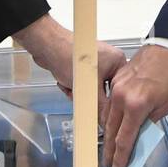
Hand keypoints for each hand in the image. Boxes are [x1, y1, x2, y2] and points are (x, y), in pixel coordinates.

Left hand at [13, 15, 127, 116]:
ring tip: (71, 87)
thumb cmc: (68, 55)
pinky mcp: (82, 66)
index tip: (103, 113)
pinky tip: (66, 83)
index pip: (120, 89)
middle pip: (104, 91)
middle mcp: (108, 60)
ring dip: (79, 92)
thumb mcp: (89, 86)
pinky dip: (73, 87)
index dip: (110, 103)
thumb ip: (100, 106)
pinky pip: (82, 84)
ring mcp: (94, 63)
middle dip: (89, 96)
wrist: (47, 47)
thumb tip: (105, 119)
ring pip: (91, 89)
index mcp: (117, 61)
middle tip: (82, 97)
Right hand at [102, 45, 167, 166]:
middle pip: (111, 130)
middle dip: (110, 149)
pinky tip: (112, 124)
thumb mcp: (166, 105)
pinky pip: (110, 102)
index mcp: (136, 106)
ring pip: (108, 116)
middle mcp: (121, 97)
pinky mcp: (116, 79)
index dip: (121, 157)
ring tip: (108, 148)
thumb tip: (139, 131)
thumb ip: (149, 121)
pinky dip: (111, 116)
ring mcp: (116, 87)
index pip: (125, 139)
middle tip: (107, 164)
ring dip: (108, 133)